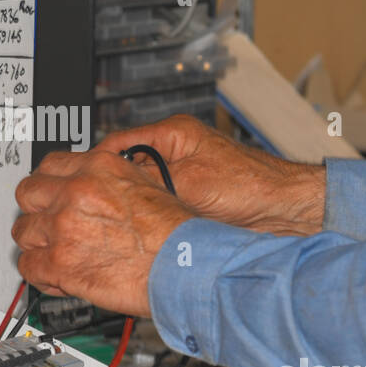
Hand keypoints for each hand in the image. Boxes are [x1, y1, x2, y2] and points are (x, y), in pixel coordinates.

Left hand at [13, 149, 191, 317]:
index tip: (50, 195)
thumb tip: (92, 185)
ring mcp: (64, 227)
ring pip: (23, 232)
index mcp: (97, 167)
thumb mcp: (145, 184)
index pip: (50, 165)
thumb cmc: (176, 232)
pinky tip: (57, 277)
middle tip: (48, 225)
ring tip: (55, 255)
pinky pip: (28, 266)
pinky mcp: (60, 263)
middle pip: (27, 194)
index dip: (49, 184)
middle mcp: (76, 192)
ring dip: (37, 244)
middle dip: (37, 211)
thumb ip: (109, 180)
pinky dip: (40, 275)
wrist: (185, 265)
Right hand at [98, 115, 326, 236]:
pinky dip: (145, 219)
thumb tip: (114, 184)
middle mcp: (175, 153)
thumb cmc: (254, 184)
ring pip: (139, 192)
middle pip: (125, 169)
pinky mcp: (188, 201)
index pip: (118, 143)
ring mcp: (181, 177)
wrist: (286, 211)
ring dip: (129, 207)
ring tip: (112, 222)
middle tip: (91, 206)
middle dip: (109, 188)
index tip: (80, 182)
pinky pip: (155, 208)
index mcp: (174, 134)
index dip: (96, 164)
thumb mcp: (192, 181)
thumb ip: (152, 180)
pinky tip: (137, 232)